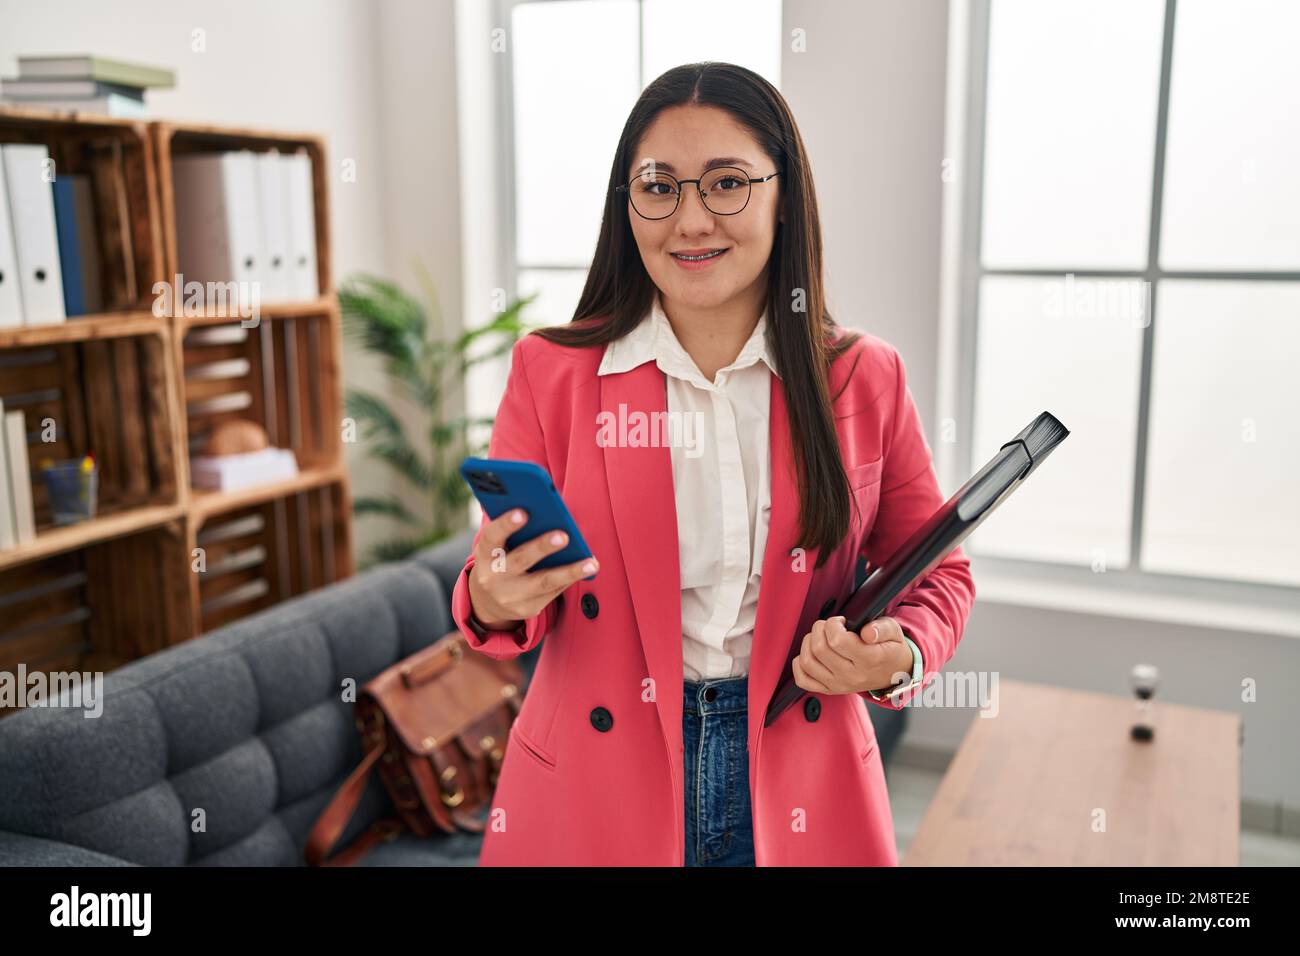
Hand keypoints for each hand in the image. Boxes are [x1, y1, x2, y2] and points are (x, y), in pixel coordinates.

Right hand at [467, 508, 597, 628]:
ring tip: (591, 563)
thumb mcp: (498, 547)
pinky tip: (588, 569)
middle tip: (563, 535)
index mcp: (484, 555)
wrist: (488, 601)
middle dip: (542, 547)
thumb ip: (514, 532)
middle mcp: (493, 578)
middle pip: (520, 560)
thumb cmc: (500, 560)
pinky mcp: (526, 609)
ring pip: (544, 582)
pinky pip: (553, 592)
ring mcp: (510, 597)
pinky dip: (571, 578)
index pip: (491, 537)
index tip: (522, 512)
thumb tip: (548, 514)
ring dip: (570, 571)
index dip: (505, 525)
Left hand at [791, 615, 912, 695]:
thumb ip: (882, 629)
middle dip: (820, 629)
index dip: (834, 624)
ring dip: (809, 642)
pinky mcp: (829, 689)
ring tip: (821, 637)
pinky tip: (812, 653)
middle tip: (830, 627)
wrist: (893, 674)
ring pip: (807, 661)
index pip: (837, 640)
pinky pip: (803, 679)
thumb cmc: (890, 649)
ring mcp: (838, 685)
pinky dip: (800, 664)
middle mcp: (852, 676)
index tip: (841, 622)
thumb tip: (867, 632)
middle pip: (819, 649)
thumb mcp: (894, 632)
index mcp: (869, 660)